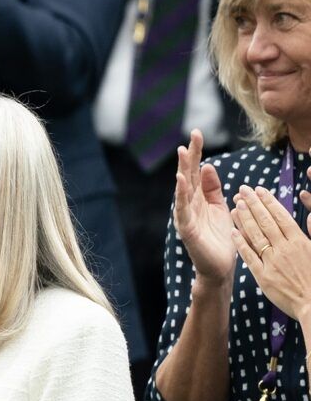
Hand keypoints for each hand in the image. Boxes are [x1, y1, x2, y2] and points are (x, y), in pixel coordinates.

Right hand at [174, 129, 236, 286]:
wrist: (220, 266)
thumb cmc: (220, 237)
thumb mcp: (220, 207)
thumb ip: (213, 188)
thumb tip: (208, 165)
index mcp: (198, 198)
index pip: (197, 171)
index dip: (197, 153)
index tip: (197, 134)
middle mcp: (189, 203)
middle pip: (189, 175)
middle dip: (190, 155)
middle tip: (193, 136)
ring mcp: (186, 215)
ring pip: (184, 188)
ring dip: (183, 169)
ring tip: (184, 152)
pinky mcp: (186, 228)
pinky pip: (182, 208)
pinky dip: (181, 193)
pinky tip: (181, 180)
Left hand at [230, 185, 310, 323]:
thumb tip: (309, 215)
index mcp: (300, 241)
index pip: (281, 216)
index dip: (268, 201)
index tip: (259, 189)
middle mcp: (284, 249)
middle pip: (265, 222)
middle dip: (252, 204)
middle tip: (241, 190)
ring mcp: (272, 262)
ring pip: (255, 236)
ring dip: (244, 219)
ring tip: (235, 205)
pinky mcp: (263, 277)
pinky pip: (250, 257)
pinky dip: (241, 244)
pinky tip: (232, 232)